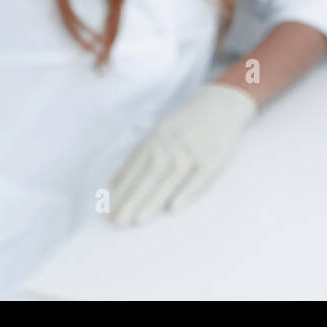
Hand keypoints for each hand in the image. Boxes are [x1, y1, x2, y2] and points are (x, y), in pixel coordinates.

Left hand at [110, 82, 257, 225]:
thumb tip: (113, 183)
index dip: (121, 190)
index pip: (134, 168)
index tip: (107, 211)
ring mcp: (191, 152)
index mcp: (154, 139)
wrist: (219, 105)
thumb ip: (137, 157)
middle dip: (131, 199)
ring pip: (169, 179)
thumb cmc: (183, 125)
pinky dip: (186, 191)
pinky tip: (174, 207)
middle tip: (117, 221)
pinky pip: (198, 178)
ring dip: (153, 199)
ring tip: (137, 221)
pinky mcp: (212, 160)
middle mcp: (170, 145)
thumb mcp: (157, 133)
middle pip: (148, 175)